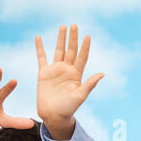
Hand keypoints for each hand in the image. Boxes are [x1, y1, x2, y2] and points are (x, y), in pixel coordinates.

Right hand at [35, 24, 104, 138]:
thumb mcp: (80, 96)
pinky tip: (38, 37)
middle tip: (74, 25)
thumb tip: (102, 74)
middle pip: (71, 50)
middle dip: (73, 38)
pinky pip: (41, 57)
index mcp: (77, 74)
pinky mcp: (44, 73)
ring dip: (60, 39)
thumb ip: (90, 84)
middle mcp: (67, 70)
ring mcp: (55, 70)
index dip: (85, 47)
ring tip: (63, 26)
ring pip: (58, 50)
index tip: (88, 36)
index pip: (82, 57)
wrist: (53, 115)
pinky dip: (39, 48)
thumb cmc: (68, 108)